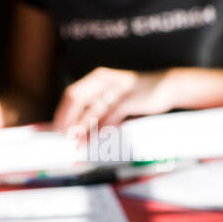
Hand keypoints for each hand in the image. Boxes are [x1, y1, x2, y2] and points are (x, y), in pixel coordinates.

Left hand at [52, 67, 169, 137]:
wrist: (167, 86)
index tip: (56, 131)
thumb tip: (77, 130)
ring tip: (76, 142)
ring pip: (92, 107)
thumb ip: (97, 110)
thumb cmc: (137, 96)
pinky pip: (111, 113)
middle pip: (75, 97)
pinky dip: (103, 127)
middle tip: (63, 138)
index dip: (61, 113)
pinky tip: (98, 137)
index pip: (71, 95)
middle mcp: (103, 79)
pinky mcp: (130, 98)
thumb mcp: (114, 99)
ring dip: (82, 127)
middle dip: (67, 119)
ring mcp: (117, 87)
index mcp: (96, 79)